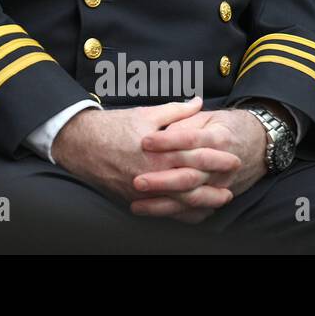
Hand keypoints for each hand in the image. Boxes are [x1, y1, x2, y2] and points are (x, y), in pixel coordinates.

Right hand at [50, 97, 241, 222]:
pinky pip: (163, 211)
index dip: (218, 157)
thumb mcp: (145, 113)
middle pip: (194, 182)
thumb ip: (175, 111)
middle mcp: (154, 173)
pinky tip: (196, 210)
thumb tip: (198, 102)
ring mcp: (144, 189)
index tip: (234, 156)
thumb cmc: (113, 126)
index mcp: (159, 151)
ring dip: (205, 201)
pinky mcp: (134, 199)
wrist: (80, 144)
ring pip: (181, 201)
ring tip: (221, 199)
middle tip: (234, 178)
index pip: (196, 156)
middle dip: (217, 181)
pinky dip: (183, 212)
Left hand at [132, 107, 267, 221]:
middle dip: (162, 181)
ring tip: (137, 204)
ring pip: (192, 198)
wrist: (260, 143)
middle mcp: (221, 165)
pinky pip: (198, 211)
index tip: (144, 141)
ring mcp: (221, 184)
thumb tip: (162, 129)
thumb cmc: (227, 127)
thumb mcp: (208, 117)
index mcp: (218, 138)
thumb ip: (184, 121)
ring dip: (164, 204)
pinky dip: (176, 215)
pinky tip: (155, 213)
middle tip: (137, 182)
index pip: (190, 140)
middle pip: (190, 175)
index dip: (167, 141)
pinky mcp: (218, 197)